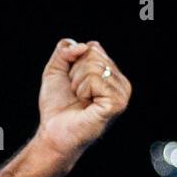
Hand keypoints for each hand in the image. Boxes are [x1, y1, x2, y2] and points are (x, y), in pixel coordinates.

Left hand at [34, 39, 130, 160]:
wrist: (53, 130)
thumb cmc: (56, 104)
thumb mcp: (55, 70)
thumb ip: (64, 50)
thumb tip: (84, 45)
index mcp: (110, 72)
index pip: (92, 47)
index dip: (73, 63)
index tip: (72, 82)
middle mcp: (120, 81)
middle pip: (92, 54)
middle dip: (74, 73)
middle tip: (75, 93)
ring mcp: (122, 92)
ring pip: (93, 66)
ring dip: (77, 84)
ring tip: (81, 100)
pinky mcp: (118, 102)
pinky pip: (95, 80)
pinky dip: (82, 91)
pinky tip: (86, 104)